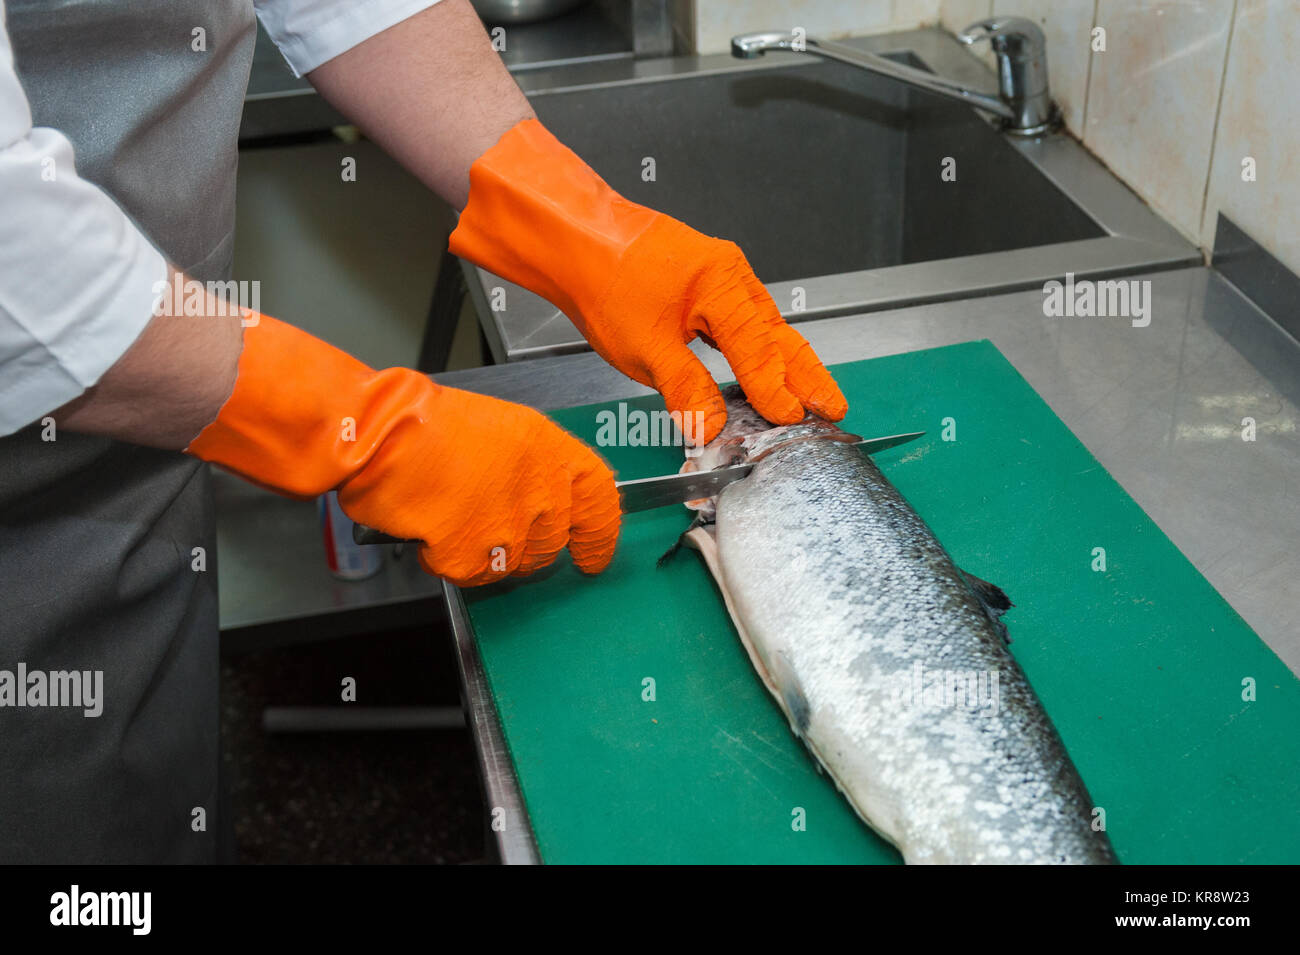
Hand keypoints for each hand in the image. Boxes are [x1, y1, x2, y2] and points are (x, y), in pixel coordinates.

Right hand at [187, 315, 618, 585]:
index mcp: (552, 452)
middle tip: (488, 521)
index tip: (593, 556)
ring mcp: (509, 529)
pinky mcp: (474, 556)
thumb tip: (544, 497)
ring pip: (512, 565)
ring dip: (485, 552)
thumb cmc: (431, 423)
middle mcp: (540, 492)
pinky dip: (449, 559)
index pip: (600, 502)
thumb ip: (533, 465)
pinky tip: (432, 527)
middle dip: (524, 542)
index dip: (600, 534)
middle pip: (551, 543)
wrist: (383, 436)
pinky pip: (470, 574)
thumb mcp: (503, 428)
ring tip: (452, 513)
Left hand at [449, 119, 847, 444]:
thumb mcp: (644, 347)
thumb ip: (685, 389)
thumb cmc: (604, 277)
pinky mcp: (704, 280)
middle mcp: (729, 275)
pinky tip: (765, 365)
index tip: (793, 418)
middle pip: (778, 335)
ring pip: (765, 326)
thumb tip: (712, 425)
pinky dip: (761, 347)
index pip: (758, 351)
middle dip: (807, 375)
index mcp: (721, 285)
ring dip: (788, 362)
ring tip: (812, 393)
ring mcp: (719, 275)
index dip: (776, 390)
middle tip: (833, 407)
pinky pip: (745, 319)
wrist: (573, 238)